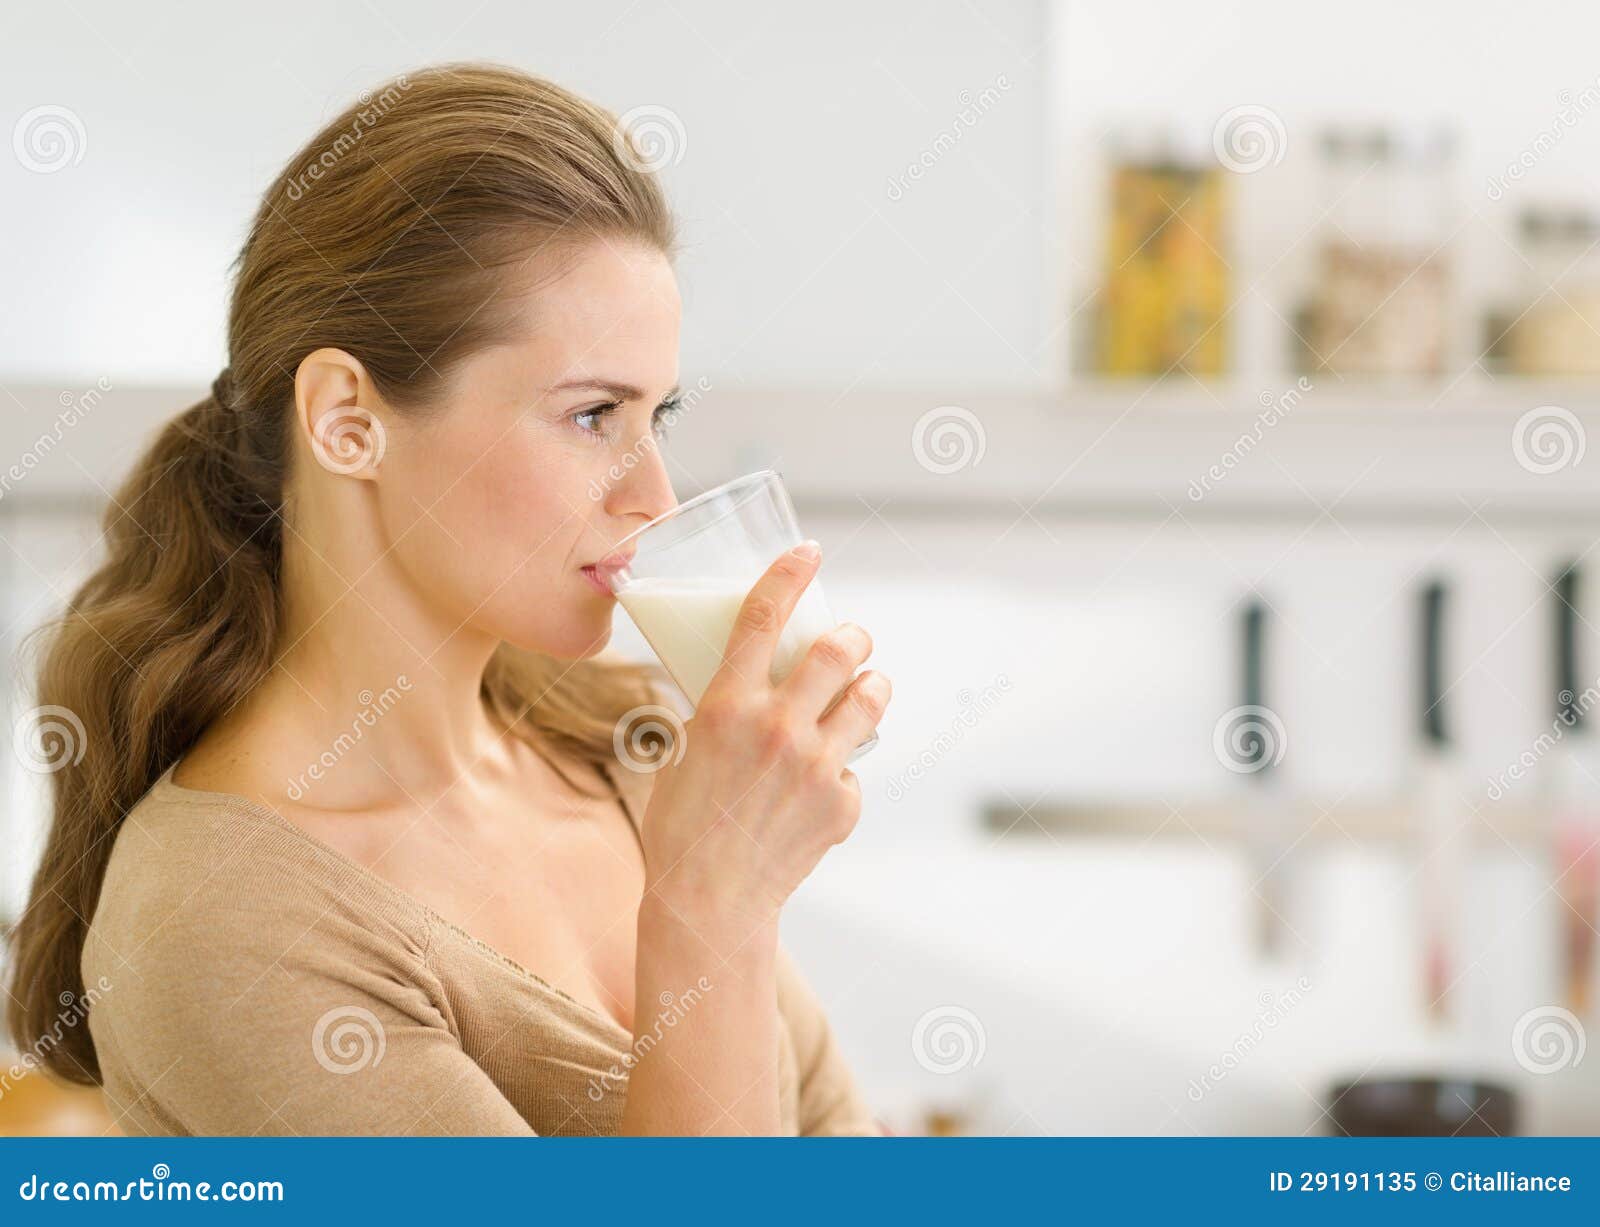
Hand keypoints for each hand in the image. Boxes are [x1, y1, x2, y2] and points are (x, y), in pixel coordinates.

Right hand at [637, 540, 890, 934]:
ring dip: (871, 684)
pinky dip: (841, 770)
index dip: (790, 573)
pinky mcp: (842, 803)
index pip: (764, 616)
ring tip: (865, 687)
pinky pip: (854, 767)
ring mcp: (816, 765)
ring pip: (870, 697)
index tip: (809, 553)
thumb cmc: (682, 824)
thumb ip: (717, 709)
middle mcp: (777, 727)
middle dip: (854, 634)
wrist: (707, 900)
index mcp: (726, 705)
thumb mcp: (682, 749)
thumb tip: (743, 680)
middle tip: (852, 638)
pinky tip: (818, 789)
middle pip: (839, 649)